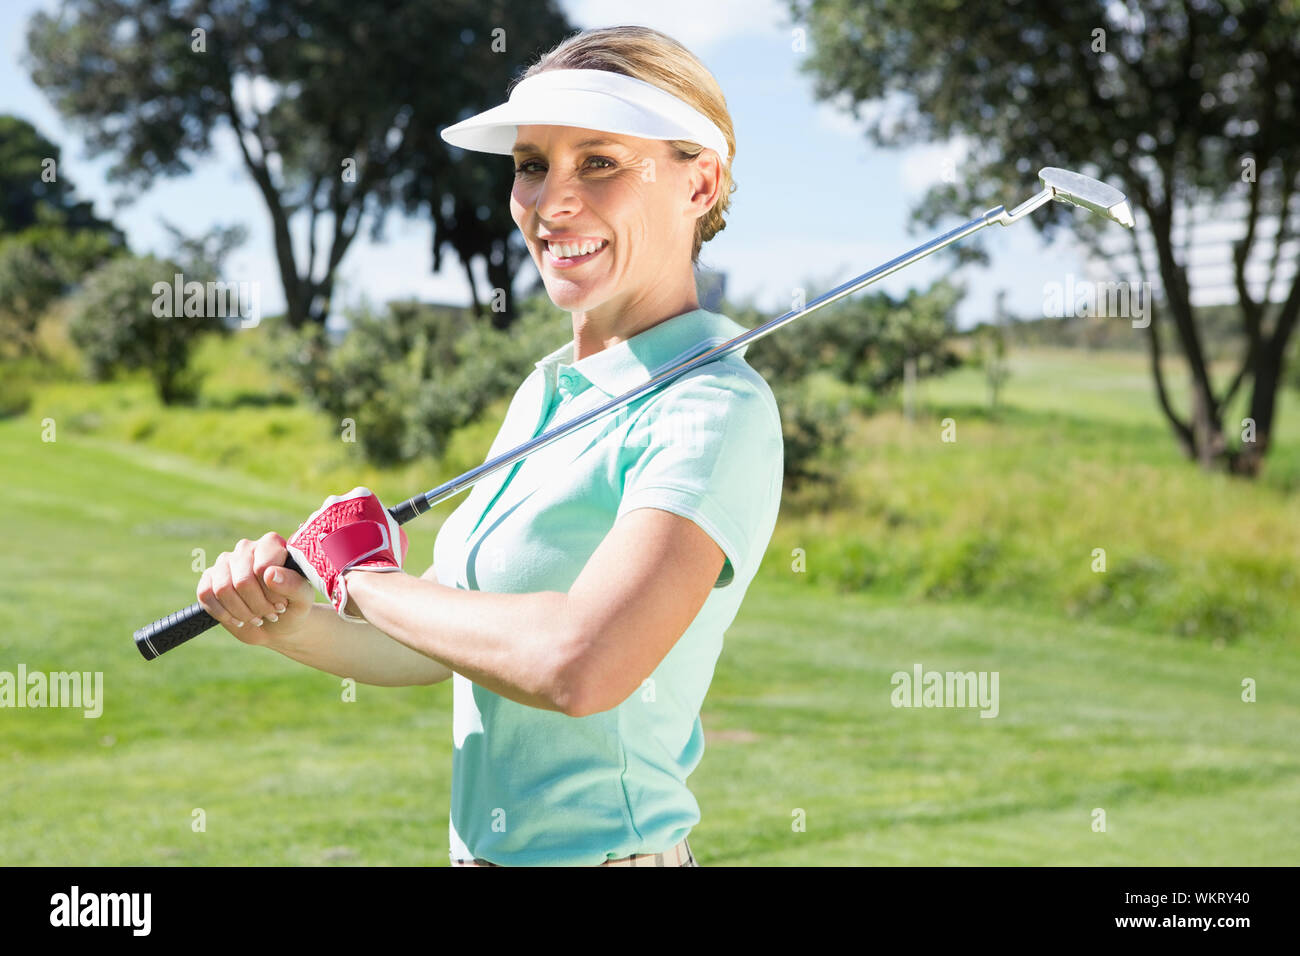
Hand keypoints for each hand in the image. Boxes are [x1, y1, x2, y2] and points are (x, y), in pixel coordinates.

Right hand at [197, 532, 315, 643]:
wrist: (278, 626)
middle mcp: (246, 548)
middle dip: (257, 605)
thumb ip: (293, 584)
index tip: (282, 604)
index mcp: (271, 544)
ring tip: (256, 617)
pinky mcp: (208, 579)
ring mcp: (224, 562)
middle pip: (243, 581)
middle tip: (270, 613)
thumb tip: (269, 574)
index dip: (272, 592)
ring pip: (223, 589)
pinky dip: (223, 614)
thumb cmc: (293, 606)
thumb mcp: (303, 599)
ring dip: (242, 612)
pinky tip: (239, 619)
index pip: (263, 568)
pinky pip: (206, 595)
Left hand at [285, 486, 408, 620]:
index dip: (359, 521)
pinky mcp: (299, 538)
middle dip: (339, 529)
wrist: (364, 579)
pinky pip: (303, 546)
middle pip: (334, 513)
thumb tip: (380, 529)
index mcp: (359, 496)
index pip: (356, 502)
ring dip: (324, 542)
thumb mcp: (395, 533)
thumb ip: (383, 524)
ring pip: (317, 530)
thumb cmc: (384, 558)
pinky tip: (322, 568)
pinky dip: (310, 556)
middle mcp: (334, 502)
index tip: (362, 534)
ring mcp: (314, 519)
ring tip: (336, 562)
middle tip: (348, 549)